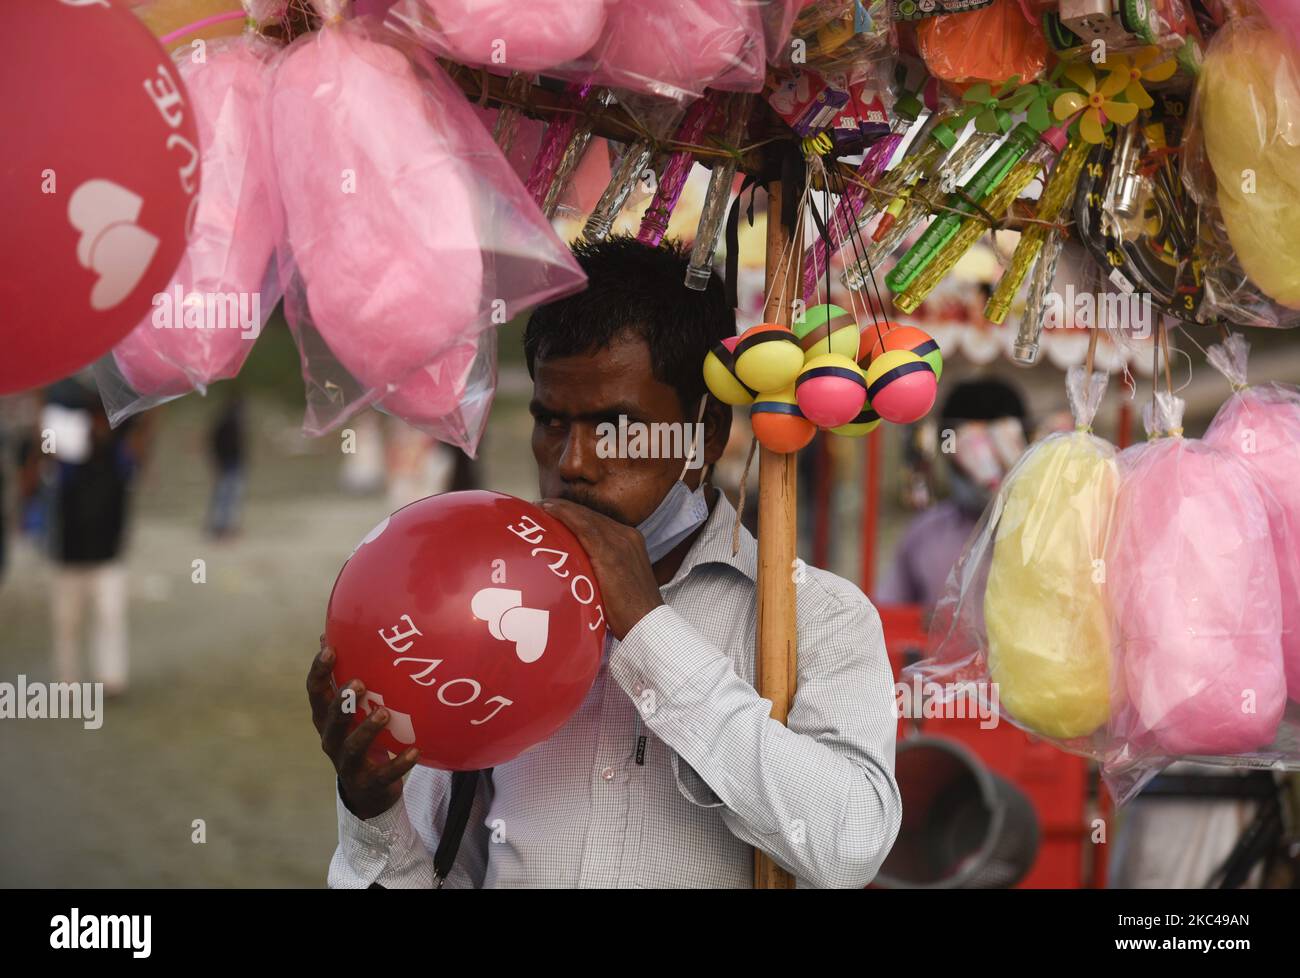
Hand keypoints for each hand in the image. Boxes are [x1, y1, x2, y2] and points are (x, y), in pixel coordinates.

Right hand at [307, 636, 418, 819]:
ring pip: (352, 747)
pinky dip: (398, 764)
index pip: (315, 692)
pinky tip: (415, 752)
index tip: (329, 649)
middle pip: (329, 720)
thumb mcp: (353, 706)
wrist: (368, 789)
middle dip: (342, 702)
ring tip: (384, 713)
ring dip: (367, 730)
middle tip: (358, 683)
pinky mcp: (368, 783)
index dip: (319, 671)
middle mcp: (331, 739)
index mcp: (325, 717)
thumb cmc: (360, 734)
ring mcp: (347, 764)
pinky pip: (384, 775)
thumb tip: (334, 631)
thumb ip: (346, 674)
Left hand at [540, 498, 663, 639]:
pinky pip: (584, 527)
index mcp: (631, 541)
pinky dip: (566, 516)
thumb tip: (580, 572)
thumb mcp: (621, 582)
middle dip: (568, 509)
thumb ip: (604, 569)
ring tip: (542, 506)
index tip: (558, 512)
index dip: (578, 515)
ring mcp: (620, 543)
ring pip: (587, 517)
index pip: (600, 522)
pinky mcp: (610, 554)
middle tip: (544, 506)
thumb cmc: (632, 612)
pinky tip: (550, 511)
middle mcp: (628, 536)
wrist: (648, 624)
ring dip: (563, 509)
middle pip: (592, 516)